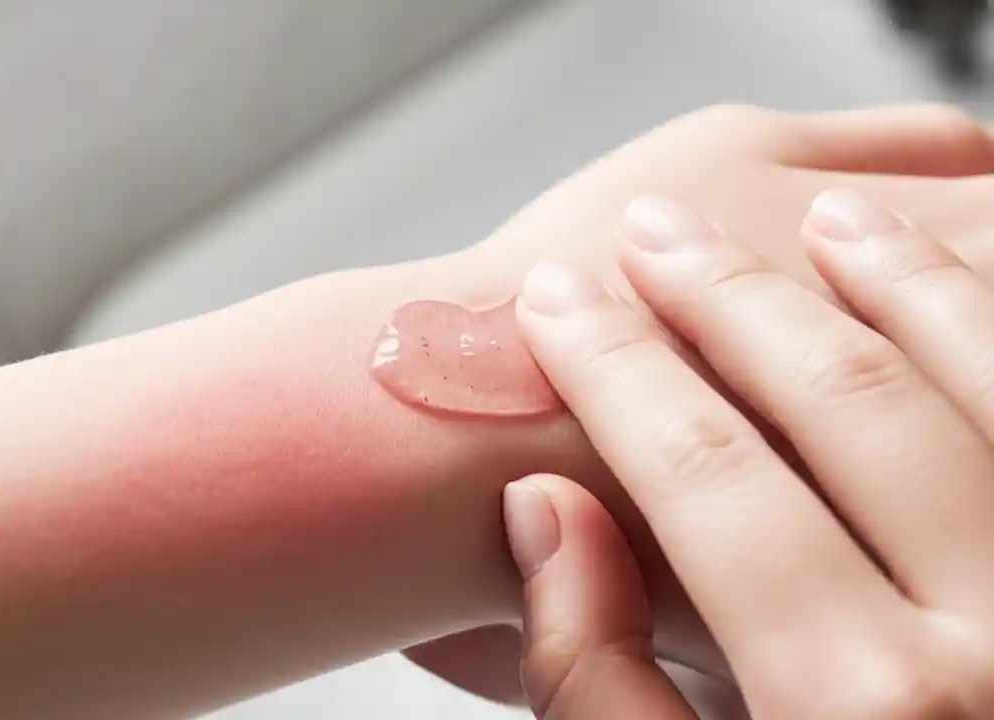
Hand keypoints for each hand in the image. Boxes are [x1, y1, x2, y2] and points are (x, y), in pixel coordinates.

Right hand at [511, 189, 993, 716]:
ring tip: (829, 219)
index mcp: (859, 703)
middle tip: (656, 233)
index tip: (557, 304)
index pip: (709, 476)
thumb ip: (598, 682)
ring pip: (990, 373)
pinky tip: (954, 298)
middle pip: (850, 400)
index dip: (614, 371)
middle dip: (733, 296)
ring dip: (903, 280)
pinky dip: (993, 331)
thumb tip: (546, 514)